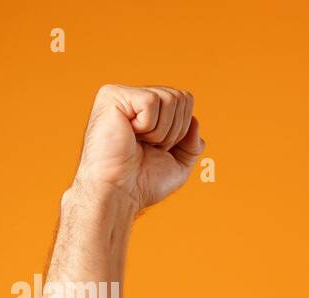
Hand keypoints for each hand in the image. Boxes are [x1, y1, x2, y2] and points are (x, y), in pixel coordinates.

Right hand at [71, 84, 204, 212]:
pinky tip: (130, 134)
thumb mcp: (178, 164)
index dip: (182, 130)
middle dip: (174, 130)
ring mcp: (122, 94)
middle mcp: (135, 98)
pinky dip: (148, 125)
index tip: (160, 149)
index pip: (185, 101)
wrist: (120, 192)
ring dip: (161, 131)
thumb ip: (192, 143)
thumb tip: (195, 120)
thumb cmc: (142, 182)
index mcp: (148, 111)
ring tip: (139, 142)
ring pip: (169, 99)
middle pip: (181, 97)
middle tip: (149, 146)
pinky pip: (151, 101)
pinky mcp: (112, 95)